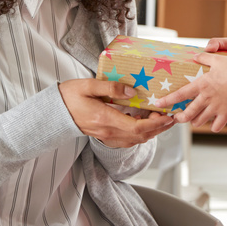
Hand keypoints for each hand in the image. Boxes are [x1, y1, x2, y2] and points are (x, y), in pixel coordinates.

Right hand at [59, 79, 174, 147]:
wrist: (54, 112)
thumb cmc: (69, 96)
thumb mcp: (89, 85)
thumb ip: (111, 88)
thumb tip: (133, 92)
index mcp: (105, 118)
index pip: (137, 127)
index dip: (156, 124)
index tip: (168, 116)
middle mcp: (107, 132)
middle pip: (140, 136)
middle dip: (159, 128)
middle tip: (172, 116)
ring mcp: (106, 136)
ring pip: (135, 140)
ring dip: (152, 132)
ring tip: (163, 119)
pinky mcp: (104, 136)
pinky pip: (127, 140)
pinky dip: (141, 134)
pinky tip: (146, 123)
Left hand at [154, 52, 226, 132]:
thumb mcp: (219, 60)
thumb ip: (205, 58)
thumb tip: (196, 56)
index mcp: (202, 85)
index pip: (180, 95)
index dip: (167, 100)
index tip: (158, 105)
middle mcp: (206, 99)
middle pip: (188, 112)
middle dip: (179, 117)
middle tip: (176, 118)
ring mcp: (216, 108)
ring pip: (199, 121)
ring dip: (194, 122)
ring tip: (193, 121)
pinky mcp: (226, 114)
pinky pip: (216, 126)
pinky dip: (213, 126)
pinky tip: (213, 124)